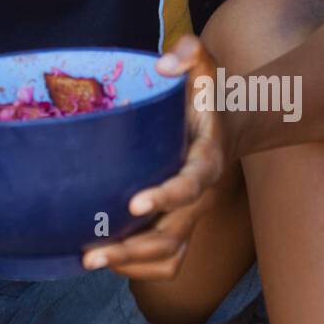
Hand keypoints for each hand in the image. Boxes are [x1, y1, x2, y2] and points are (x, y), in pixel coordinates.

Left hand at [82, 34, 231, 276]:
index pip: (190, 186)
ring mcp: (193, 216)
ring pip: (169, 256)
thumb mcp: (205, 68)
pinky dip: (139, 269)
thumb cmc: (207, 97)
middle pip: (172, 236)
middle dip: (133, 248)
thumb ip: (191, 54)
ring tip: (91, 260)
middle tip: (93, 253)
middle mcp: (201, 196)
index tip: (134, 204)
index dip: (165, 197)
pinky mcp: (182, 226)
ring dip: (131, 264)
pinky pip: (167, 261)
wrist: (232, 127)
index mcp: (207, 160)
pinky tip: (106, 260)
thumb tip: (162, 64)